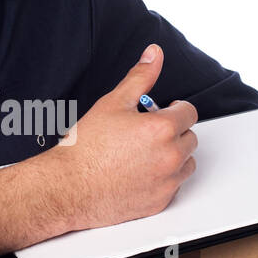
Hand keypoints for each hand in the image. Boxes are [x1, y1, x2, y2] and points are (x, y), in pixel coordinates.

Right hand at [47, 43, 198, 231]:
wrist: (68, 187)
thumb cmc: (85, 148)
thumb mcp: (113, 103)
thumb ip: (140, 77)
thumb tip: (154, 54)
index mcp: (162, 129)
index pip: (189, 113)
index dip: (174, 110)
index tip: (162, 113)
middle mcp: (170, 156)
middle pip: (190, 138)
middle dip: (173, 133)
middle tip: (145, 134)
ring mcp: (167, 182)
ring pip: (186, 163)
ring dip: (173, 156)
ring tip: (144, 154)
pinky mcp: (160, 202)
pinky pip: (174, 186)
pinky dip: (163, 179)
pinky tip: (139, 173)